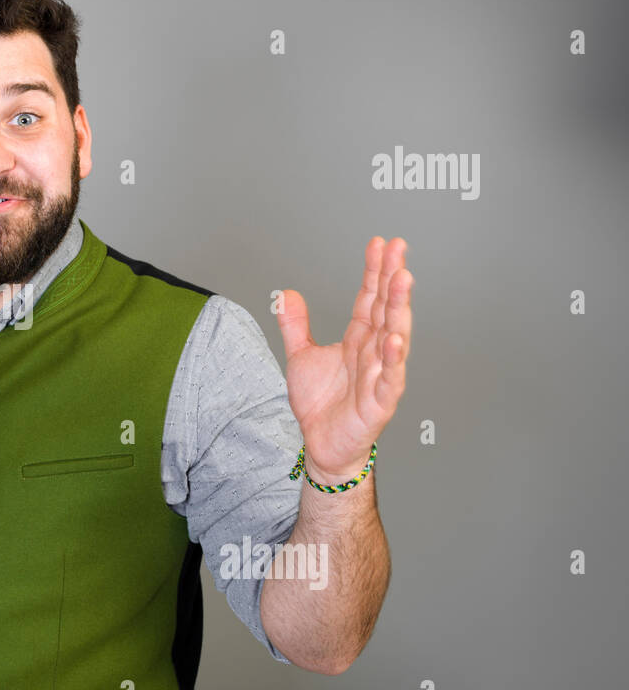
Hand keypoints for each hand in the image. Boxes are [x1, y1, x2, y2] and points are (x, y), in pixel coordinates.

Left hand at [275, 236, 412, 482]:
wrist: (320, 445)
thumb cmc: (320, 404)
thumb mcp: (300, 356)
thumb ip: (295, 326)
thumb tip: (287, 294)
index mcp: (358, 339)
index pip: (369, 298)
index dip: (374, 271)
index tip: (380, 244)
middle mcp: (373, 352)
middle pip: (385, 309)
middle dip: (392, 279)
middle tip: (398, 249)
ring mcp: (379, 375)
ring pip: (394, 336)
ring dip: (399, 309)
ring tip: (402, 280)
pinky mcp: (379, 402)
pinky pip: (389, 378)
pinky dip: (393, 360)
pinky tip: (395, 339)